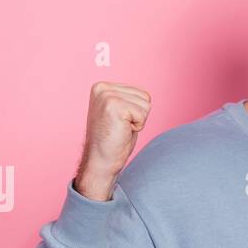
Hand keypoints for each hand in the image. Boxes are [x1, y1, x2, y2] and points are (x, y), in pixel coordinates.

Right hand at [75, 81, 151, 200]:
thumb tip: (146, 95)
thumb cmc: (112, 141)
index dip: (135, 112)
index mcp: (102, 87)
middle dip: (138, 116)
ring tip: (121, 129)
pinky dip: (137, 126)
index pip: (139, 93)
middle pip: (144, 97)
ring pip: (145, 104)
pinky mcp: (114, 105)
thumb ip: (127, 100)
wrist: (101, 160)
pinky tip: (122, 131)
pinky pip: (142, 114)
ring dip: (137, 121)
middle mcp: (102, 88)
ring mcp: (107, 96)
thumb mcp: (120, 113)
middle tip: (120, 127)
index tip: (119, 122)